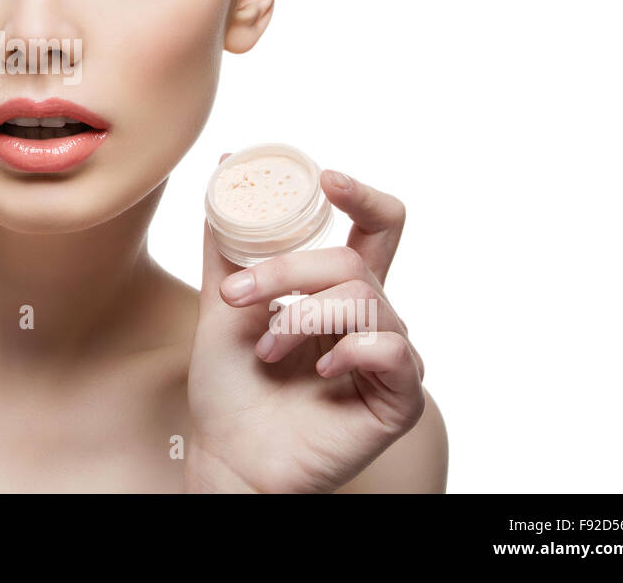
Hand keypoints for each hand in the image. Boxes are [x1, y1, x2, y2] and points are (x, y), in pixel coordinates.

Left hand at [184, 157, 425, 492]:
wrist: (228, 454)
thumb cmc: (231, 386)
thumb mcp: (223, 302)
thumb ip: (227, 242)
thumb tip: (224, 168)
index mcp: (337, 292)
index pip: (375, 229)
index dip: (362, 197)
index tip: (327, 179)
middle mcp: (371, 318)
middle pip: (353, 261)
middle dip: (289, 271)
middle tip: (239, 296)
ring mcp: (388, 357)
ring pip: (363, 298)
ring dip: (299, 318)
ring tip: (266, 350)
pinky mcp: (399, 398)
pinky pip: (391, 349)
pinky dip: (347, 351)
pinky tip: (318, 371)